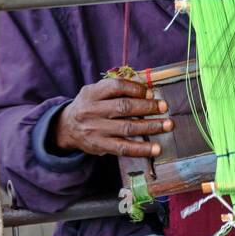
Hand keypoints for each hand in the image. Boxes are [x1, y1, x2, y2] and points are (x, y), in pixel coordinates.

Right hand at [54, 76, 173, 156]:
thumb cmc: (89, 107)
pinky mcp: (100, 146)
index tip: (151, 93)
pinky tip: (156, 149)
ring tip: (168, 125)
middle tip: (164, 107)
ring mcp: (96, 130)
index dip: (136, 89)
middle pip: (124, 107)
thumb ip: (115, 89)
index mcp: (92, 93)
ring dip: (150, 127)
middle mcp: (92, 111)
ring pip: (127, 128)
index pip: (116, 87)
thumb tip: (146, 90)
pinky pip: (124, 148)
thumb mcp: (95, 92)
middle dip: (147, 107)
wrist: (66, 128)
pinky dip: (142, 149)